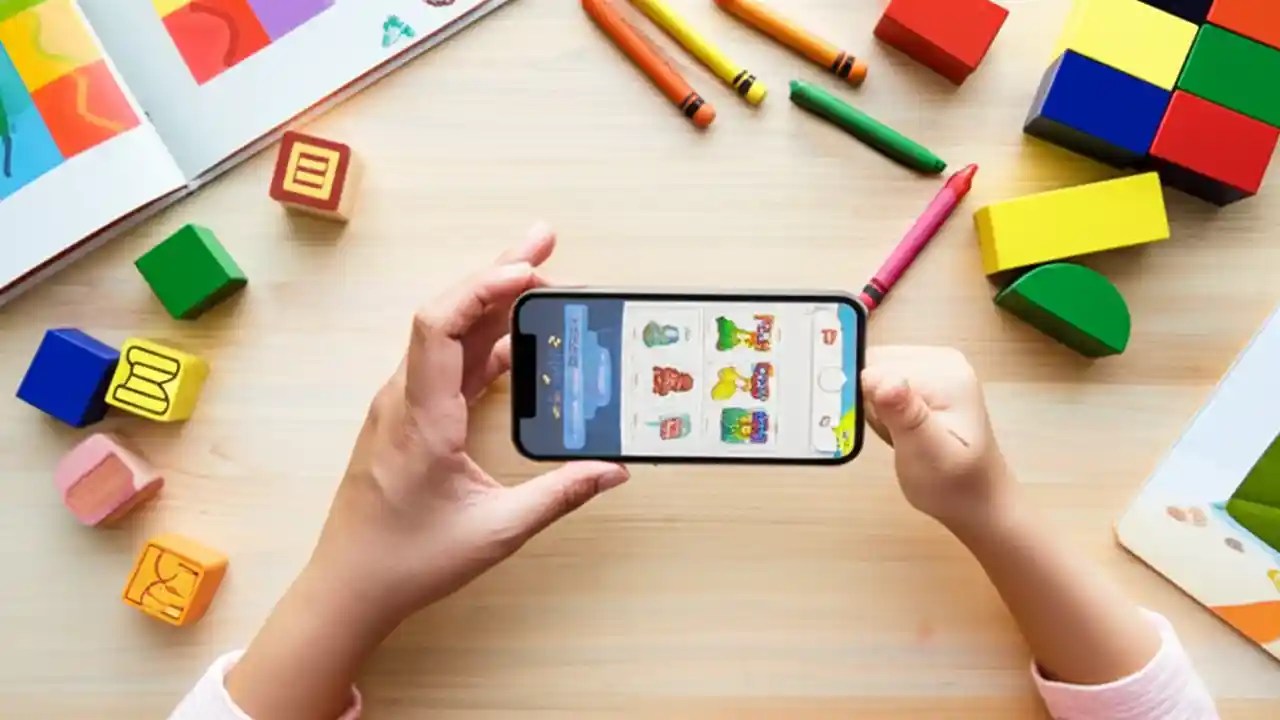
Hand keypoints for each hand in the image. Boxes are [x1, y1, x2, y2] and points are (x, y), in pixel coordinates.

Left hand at [311, 223, 629, 623]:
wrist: (347, 586)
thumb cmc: (408, 560)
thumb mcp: (496, 531)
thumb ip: (559, 495)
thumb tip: (612, 469)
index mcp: (422, 417)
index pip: (442, 324)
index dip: (484, 287)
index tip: (531, 269)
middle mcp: (406, 398)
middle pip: (450, 312)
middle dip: (499, 272)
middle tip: (546, 241)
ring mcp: (404, 405)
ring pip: (448, 333)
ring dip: (492, 302)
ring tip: (542, 279)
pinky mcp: (410, 417)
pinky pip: (447, 363)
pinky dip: (483, 341)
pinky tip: (517, 342)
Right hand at [861, 346, 1015, 531]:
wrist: (978, 500)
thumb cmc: (954, 484)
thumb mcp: (927, 455)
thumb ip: (905, 415)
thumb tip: (880, 379)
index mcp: (946, 373)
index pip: (877, 367)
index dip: (866, 399)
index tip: (885, 429)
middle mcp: (942, 359)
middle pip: (874, 365)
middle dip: (871, 402)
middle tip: (895, 434)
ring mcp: (937, 367)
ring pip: (875, 375)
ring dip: (875, 407)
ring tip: (900, 434)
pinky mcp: (928, 379)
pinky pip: (884, 383)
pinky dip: (882, 408)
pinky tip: (900, 428)